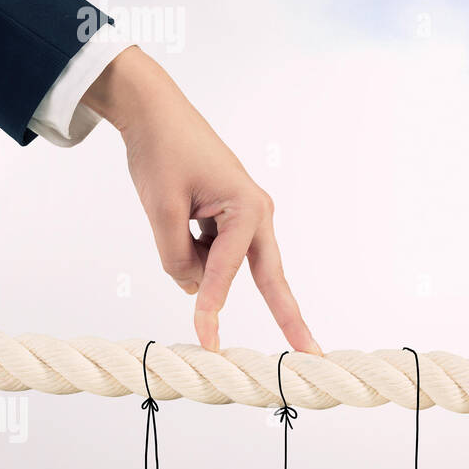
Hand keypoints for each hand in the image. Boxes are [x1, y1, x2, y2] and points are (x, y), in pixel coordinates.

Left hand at [83, 46, 319, 354]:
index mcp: (248, 208)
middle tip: (312, 354)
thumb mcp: (160, 208)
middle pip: (270, 277)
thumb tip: (192, 292)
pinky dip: (193, 248)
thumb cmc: (162, 153)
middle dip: (289, 316)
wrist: (156, 114)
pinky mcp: (233, 220)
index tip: (207, 343)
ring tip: (174, 209)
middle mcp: (258, 215)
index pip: (227, 271)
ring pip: (223, 266)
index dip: (210, 307)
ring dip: (195, 258)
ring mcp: (248, 218)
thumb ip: (176, 258)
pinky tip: (180, 212)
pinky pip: (213, 253)